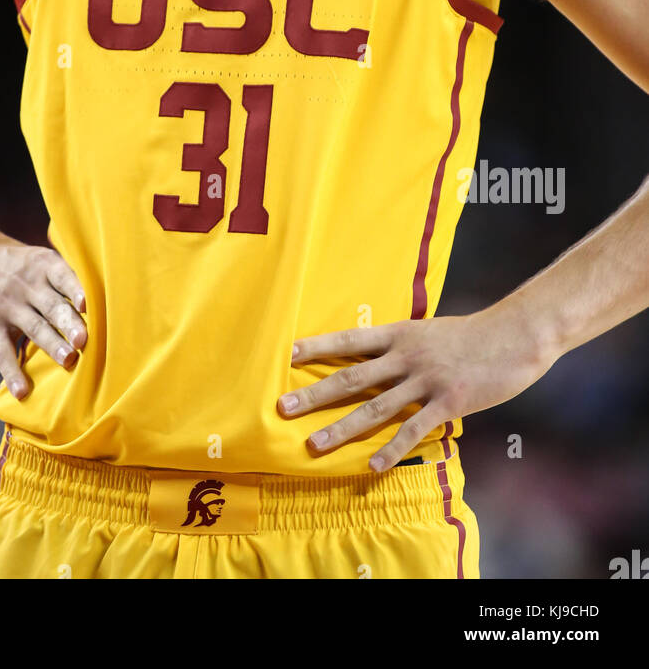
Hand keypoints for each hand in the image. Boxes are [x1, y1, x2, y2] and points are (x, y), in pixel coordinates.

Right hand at [0, 228, 87, 398]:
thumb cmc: (9, 262)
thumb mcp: (33, 258)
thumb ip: (59, 278)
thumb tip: (99, 302)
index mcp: (41, 265)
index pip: (62, 276)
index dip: (75, 289)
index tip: (87, 304)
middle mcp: (26, 284)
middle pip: (52, 305)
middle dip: (69, 323)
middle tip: (84, 340)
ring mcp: (6, 306)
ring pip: (33, 327)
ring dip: (51, 344)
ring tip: (68, 361)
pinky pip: (2, 351)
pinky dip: (12, 372)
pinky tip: (22, 390)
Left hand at [277, 304, 555, 469]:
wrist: (514, 335)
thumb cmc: (471, 335)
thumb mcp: (429, 331)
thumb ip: (402, 345)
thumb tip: (374, 355)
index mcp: (400, 334)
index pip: (349, 340)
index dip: (317, 346)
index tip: (285, 353)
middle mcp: (406, 355)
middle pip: (352, 377)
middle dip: (314, 393)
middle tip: (283, 406)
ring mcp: (426, 380)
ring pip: (375, 408)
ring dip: (341, 428)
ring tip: (314, 444)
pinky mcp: (447, 403)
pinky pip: (413, 430)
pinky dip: (391, 449)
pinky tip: (371, 466)